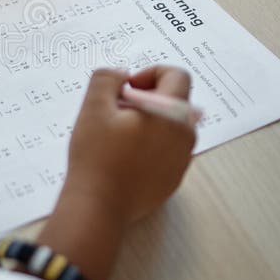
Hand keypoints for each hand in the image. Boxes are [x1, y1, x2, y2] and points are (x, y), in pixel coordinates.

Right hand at [64, 65, 195, 224]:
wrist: (98, 206)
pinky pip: (168, 150)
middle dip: (148, 98)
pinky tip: (124, 157)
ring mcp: (182, 160)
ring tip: (118, 135)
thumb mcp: (93, 106)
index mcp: (172, 113)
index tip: (126, 90)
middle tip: (117, 112)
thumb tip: (122, 76)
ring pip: (172, 126)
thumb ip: (108, 78)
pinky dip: (151, 144)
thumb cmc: (96, 156)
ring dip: (149, 121)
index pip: (176, 75)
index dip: (150, 73)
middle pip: (175, 101)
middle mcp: (185, 135)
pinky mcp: (173, 178)